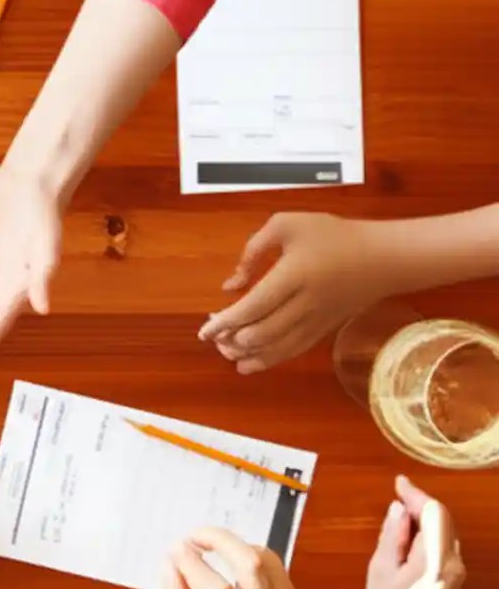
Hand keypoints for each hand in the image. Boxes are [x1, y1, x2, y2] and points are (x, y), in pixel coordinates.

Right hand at [162, 527, 301, 588]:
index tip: (176, 549)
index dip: (194, 565)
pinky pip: (273, 563)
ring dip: (234, 545)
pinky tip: (231, 558)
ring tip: (210, 546)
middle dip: (219, 540)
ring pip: (265, 559)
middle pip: (252, 565)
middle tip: (195, 536)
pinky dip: (250, 552)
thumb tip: (173, 564)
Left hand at [199, 213, 397, 373]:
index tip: (205, 329)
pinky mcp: (324, 329)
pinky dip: (268, 360)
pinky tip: (249, 364)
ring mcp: (317, 320)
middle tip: (212, 337)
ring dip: (247, 354)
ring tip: (225, 352)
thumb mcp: (287, 225)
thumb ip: (253, 251)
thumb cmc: (334, 235)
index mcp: (295, 274)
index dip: (226, 321)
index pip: (254, 306)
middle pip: (263, 332)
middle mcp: (306, 303)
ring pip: (277, 347)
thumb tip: (230, 285)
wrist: (384, 257)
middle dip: (232, 340)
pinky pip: (293, 350)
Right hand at [365, 476, 465, 588]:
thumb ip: (392, 537)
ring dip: (424, 520)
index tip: (398, 482)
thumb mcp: (380, 571)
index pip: (433, 514)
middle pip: (442, 522)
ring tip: (400, 516)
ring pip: (444, 533)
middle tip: (396, 497)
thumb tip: (398, 510)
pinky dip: (428, 535)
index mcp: (435, 559)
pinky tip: (410, 538)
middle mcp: (454, 563)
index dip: (416, 494)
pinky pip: (443, 547)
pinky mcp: (453, 581)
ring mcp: (456, 573)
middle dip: (420, 505)